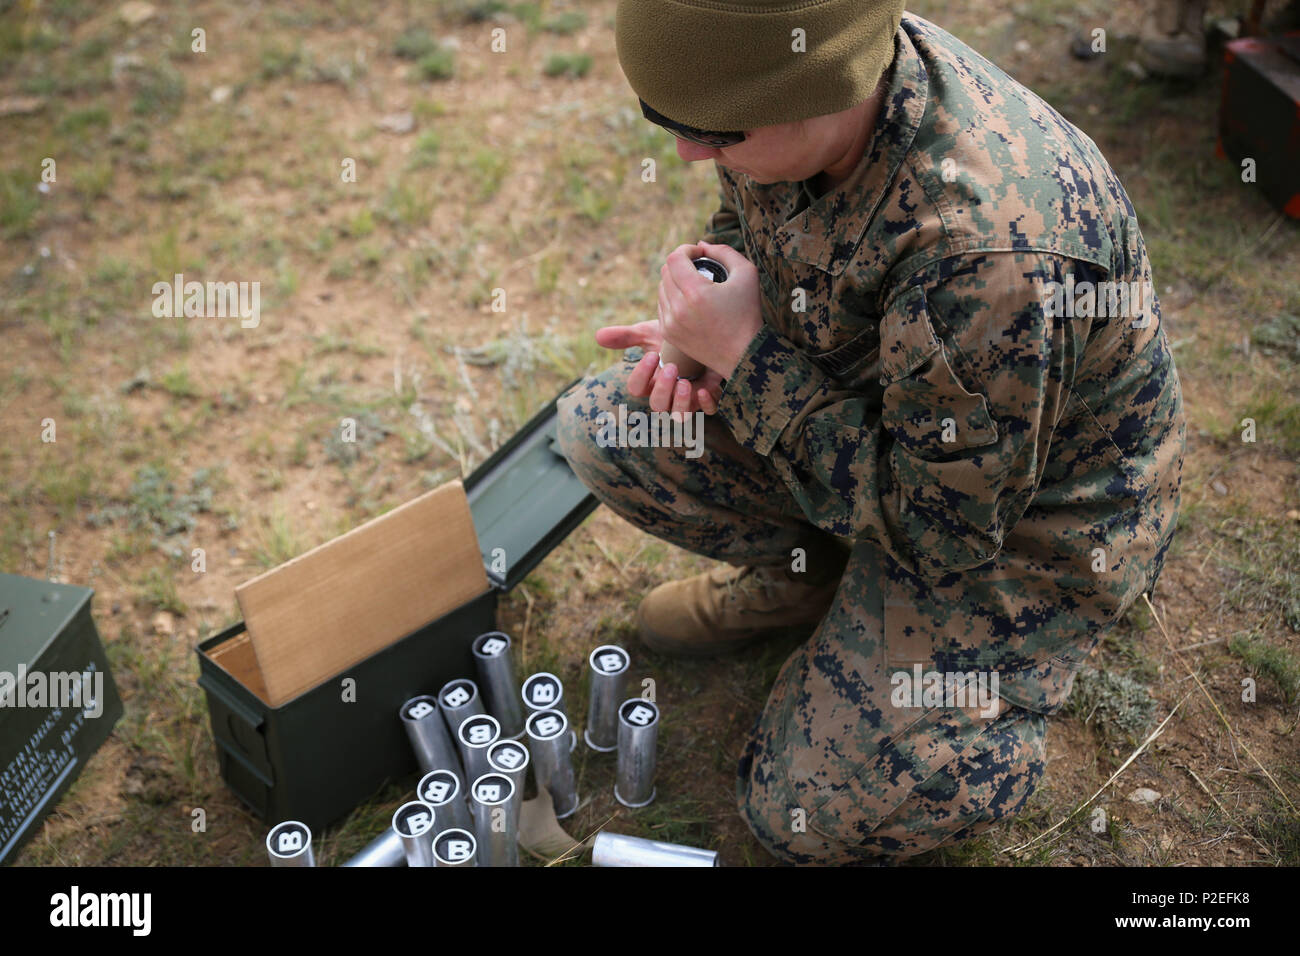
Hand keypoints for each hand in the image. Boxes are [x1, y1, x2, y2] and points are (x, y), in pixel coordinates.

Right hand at [594, 321, 725, 416]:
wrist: (703, 333)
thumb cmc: (673, 338)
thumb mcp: (650, 333)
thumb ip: (626, 336)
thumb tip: (598, 336)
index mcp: (650, 381)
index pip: (637, 389)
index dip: (641, 376)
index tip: (651, 356)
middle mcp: (667, 394)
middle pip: (657, 406)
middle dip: (662, 389)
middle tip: (671, 368)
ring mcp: (688, 398)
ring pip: (680, 416)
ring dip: (680, 402)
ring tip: (685, 383)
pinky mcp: (709, 395)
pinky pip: (708, 411)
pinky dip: (706, 404)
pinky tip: (704, 390)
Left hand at [658, 240, 762, 380]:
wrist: (743, 355)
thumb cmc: (748, 313)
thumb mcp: (746, 274)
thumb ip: (724, 251)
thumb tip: (701, 245)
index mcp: (696, 293)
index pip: (674, 258)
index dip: (686, 249)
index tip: (700, 254)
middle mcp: (679, 309)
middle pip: (665, 271)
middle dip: (680, 264)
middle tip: (698, 267)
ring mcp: (671, 323)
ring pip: (661, 288)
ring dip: (674, 280)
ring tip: (694, 284)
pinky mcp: (668, 334)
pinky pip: (662, 305)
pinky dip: (672, 298)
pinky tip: (689, 301)